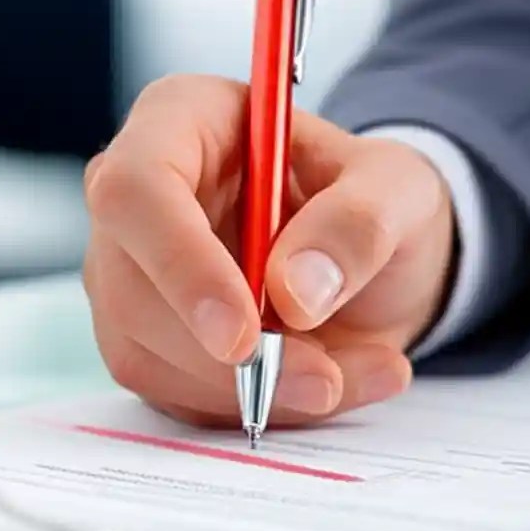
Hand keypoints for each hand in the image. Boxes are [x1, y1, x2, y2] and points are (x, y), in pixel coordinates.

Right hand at [84, 75, 454, 427]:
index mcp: (182, 122)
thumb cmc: (373, 201)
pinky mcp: (151, 344)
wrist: (377, 261)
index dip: (180, 265)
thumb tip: (292, 292)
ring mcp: (134, 277)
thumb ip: (358, 225)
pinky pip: (180, 397)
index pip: (136, 189)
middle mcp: (138, 201)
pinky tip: (334, 385)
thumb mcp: (399, 190)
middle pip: (130, 288)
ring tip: (356, 375)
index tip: (246, 333)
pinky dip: (262, 407)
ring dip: (255, 389)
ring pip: (148, 356)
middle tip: (323, 381)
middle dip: (226, 357)